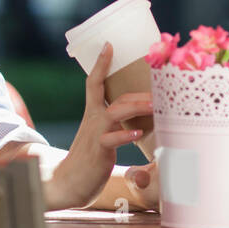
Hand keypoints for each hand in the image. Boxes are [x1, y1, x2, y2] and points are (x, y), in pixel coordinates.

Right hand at [52, 42, 153, 209]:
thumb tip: (138, 119)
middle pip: (115, 98)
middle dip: (137, 92)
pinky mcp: (98, 152)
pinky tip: (138, 132)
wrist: (67, 183)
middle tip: (160, 89)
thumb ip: (114, 126)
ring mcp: (95, 135)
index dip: (101, 64)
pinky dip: (125, 134)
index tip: (109, 44)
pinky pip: (111, 140)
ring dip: (136, 106)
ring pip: (115, 113)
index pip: (94, 83)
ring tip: (154, 105)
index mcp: (93, 115)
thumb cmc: (89, 160)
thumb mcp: (100, 137)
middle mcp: (93, 121)